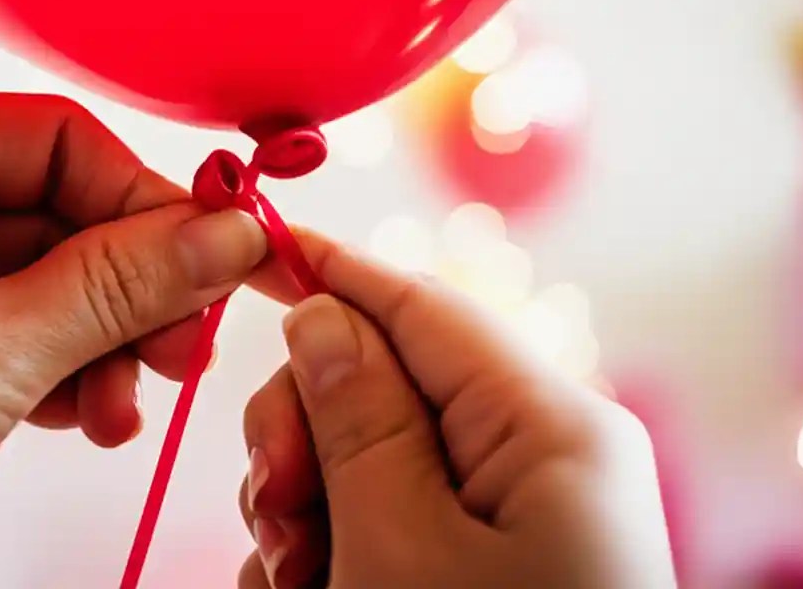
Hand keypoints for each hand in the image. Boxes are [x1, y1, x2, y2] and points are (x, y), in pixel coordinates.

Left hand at [0, 94, 267, 587]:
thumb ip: (124, 282)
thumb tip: (230, 232)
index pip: (55, 137)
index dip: (143, 196)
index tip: (215, 257)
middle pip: (54, 211)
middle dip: (126, 288)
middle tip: (183, 348)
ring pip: (39, 278)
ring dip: (99, 341)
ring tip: (122, 410)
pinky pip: (7, 327)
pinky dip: (57, 369)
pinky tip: (85, 419)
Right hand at [238, 238, 675, 587]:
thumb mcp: (401, 546)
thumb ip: (359, 416)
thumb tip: (324, 315)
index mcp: (549, 428)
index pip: (420, 307)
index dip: (332, 271)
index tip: (253, 247)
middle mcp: (540, 460)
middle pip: (385, 382)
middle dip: (306, 432)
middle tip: (276, 508)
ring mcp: (514, 519)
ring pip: (370, 457)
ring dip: (305, 505)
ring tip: (292, 578)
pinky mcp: (484, 569)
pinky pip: (385, 520)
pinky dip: (329, 549)